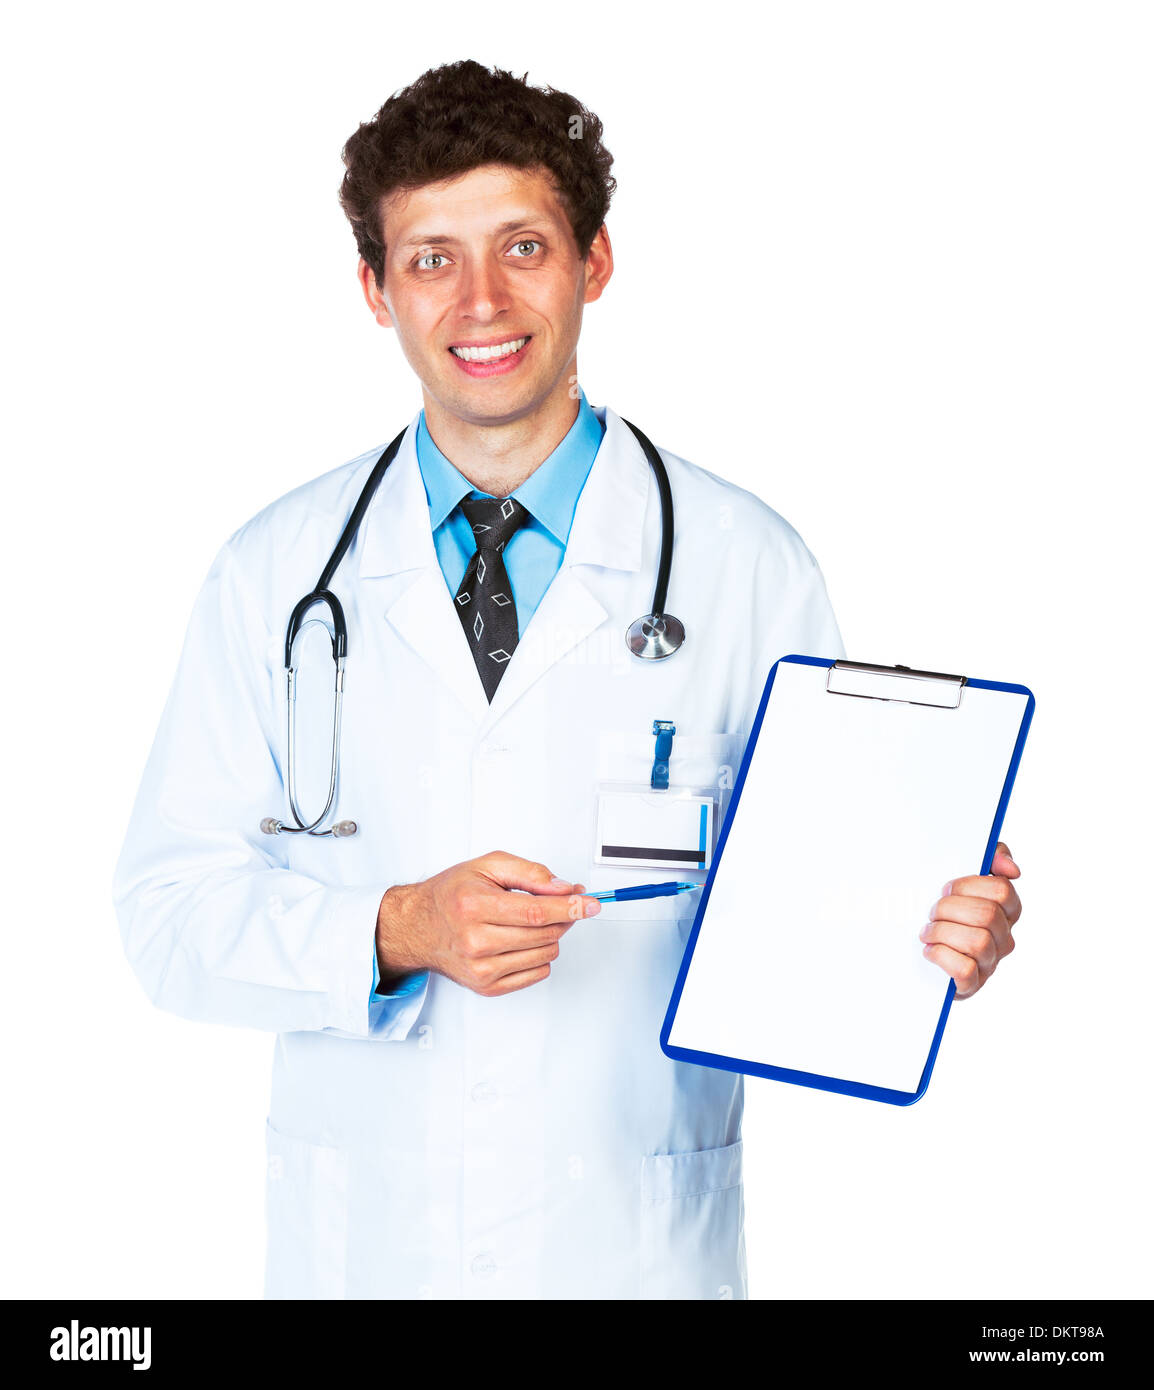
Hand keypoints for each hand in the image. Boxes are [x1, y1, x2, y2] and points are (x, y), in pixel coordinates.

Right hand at [376, 850, 599, 996]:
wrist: (417, 926)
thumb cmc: (451, 894)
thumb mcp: (487, 866)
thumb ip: (529, 873)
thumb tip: (564, 888)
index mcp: (474, 907)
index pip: (536, 911)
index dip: (570, 906)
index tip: (591, 903)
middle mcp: (476, 941)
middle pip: (544, 933)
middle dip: (564, 916)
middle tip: (561, 903)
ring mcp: (481, 968)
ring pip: (545, 953)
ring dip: (551, 935)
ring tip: (531, 921)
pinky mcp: (486, 987)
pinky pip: (536, 973)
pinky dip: (539, 955)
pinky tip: (522, 940)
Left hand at [919, 842, 1021, 999]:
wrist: (917, 953)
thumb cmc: (946, 911)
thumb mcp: (964, 878)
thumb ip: (991, 858)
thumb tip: (1011, 869)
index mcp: (1006, 910)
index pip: (1003, 891)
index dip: (968, 886)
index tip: (946, 887)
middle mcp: (1003, 937)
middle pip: (987, 914)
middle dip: (950, 908)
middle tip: (932, 912)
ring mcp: (990, 962)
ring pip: (978, 942)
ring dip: (942, 933)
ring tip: (928, 932)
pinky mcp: (972, 984)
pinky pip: (964, 970)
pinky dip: (941, 957)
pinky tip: (929, 951)